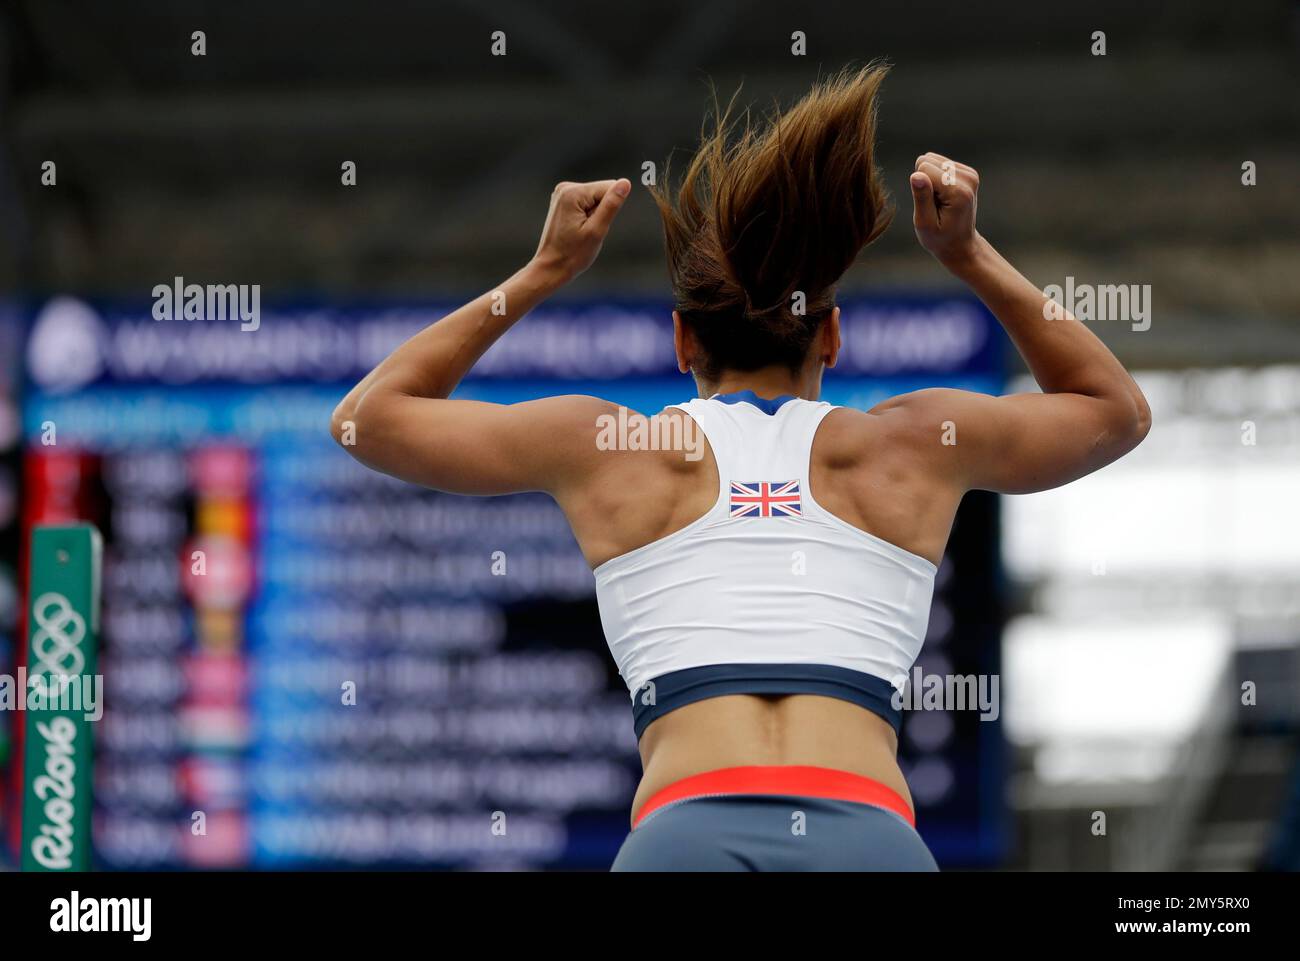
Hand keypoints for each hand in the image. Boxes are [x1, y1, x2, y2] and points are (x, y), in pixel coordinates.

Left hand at [531, 178, 630, 282]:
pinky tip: (577, 229)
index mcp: (572, 192)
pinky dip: (587, 217)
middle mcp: (565, 187)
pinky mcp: (564, 200)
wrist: (551, 267)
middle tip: (586, 231)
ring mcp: (563, 193)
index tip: (592, 226)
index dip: (608, 210)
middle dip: (600, 213)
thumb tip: (625, 182)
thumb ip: (611, 205)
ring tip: (581, 231)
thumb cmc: (573, 254)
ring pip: (596, 198)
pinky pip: (587, 203)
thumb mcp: (597, 230)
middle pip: (602, 192)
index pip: (610, 188)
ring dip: (594, 216)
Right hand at [909, 153, 981, 267]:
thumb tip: (916, 175)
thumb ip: (921, 198)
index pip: (923, 168)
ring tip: (939, 202)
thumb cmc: (940, 238)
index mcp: (958, 191)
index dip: (919, 188)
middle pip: (927, 160)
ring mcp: (970, 173)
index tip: (928, 207)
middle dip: (925, 182)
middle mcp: (968, 178)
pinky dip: (936, 179)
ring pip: (932, 160)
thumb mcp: (925, 224)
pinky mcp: (968, 172)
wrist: (960, 244)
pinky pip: (939, 163)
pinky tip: (943, 197)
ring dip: (930, 180)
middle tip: (933, 205)